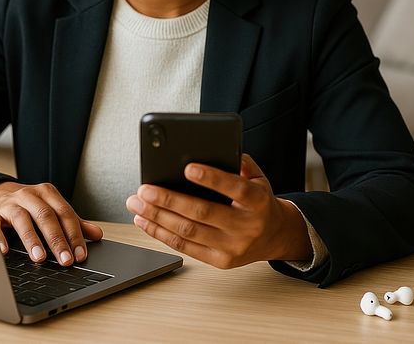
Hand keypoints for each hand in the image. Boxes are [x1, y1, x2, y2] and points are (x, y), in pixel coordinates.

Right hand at [0, 181, 103, 265]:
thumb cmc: (30, 206)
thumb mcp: (52, 210)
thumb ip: (73, 223)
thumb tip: (97, 234)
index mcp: (48, 193)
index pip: (65, 213)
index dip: (74, 234)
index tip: (80, 255)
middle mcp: (30, 195)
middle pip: (46, 216)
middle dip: (57, 240)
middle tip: (65, 260)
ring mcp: (11, 203)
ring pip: (22, 218)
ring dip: (32, 239)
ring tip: (40, 258)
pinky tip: (4, 251)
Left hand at [125, 153, 311, 268]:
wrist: (276, 236)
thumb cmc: (259, 201)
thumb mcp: (257, 177)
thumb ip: (237, 162)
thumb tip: (207, 151)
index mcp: (258, 201)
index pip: (235, 188)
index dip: (211, 178)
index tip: (187, 167)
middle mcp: (247, 226)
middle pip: (202, 213)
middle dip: (168, 200)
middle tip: (144, 189)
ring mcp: (233, 247)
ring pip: (188, 232)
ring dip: (157, 217)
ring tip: (137, 204)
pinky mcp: (220, 261)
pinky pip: (185, 247)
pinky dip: (161, 233)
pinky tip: (146, 221)